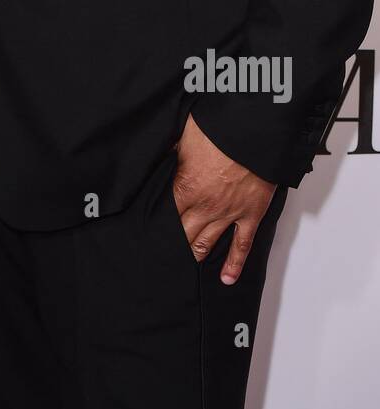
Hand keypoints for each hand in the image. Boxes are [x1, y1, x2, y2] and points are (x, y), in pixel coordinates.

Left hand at [172, 113, 277, 284]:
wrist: (256, 134)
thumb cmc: (221, 130)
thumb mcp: (186, 135)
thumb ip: (173, 149)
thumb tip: (164, 150)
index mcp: (186, 188)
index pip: (167, 213)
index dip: (159, 222)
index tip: (152, 230)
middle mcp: (205, 207)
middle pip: (184, 233)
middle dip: (174, 243)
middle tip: (166, 253)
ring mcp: (228, 214)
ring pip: (207, 242)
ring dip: (197, 253)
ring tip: (190, 262)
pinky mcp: (251, 216)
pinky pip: (242, 245)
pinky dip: (235, 264)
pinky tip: (227, 277)